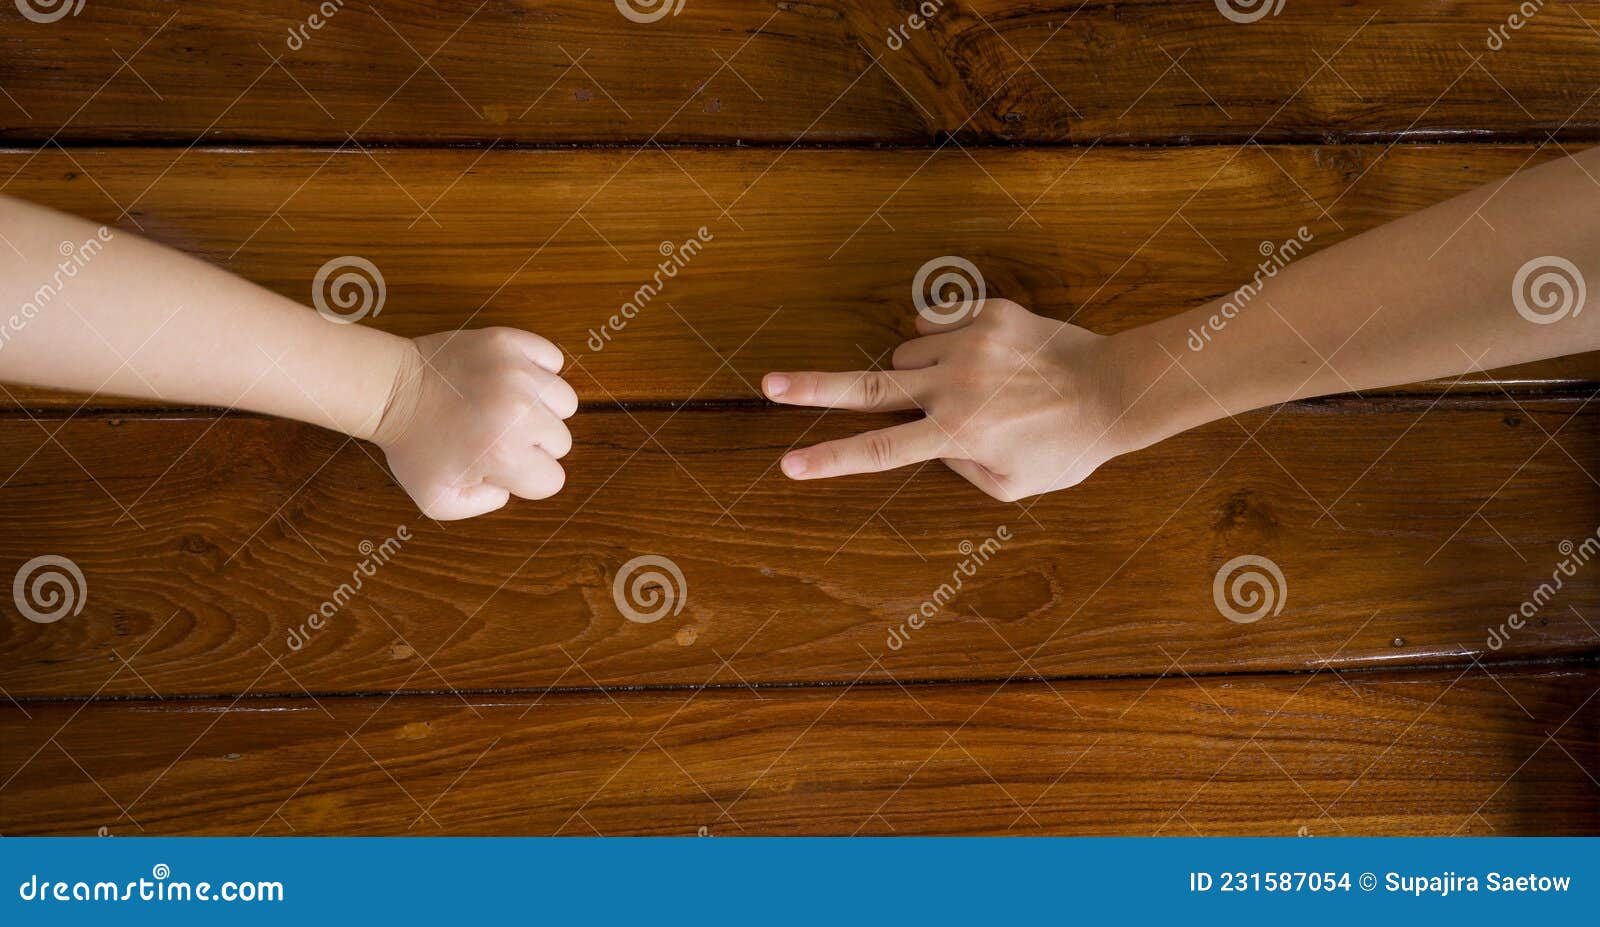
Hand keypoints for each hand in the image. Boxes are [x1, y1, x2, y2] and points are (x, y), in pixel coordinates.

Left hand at [374, 328, 577, 519]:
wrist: (391, 389)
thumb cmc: (414, 444)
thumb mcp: (438, 500)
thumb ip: (484, 506)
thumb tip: (510, 485)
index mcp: (504, 453)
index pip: (551, 479)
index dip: (526, 478)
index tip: (499, 464)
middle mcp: (519, 412)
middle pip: (561, 441)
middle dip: (533, 445)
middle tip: (498, 435)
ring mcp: (517, 373)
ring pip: (564, 401)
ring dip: (542, 409)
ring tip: (509, 408)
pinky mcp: (511, 343)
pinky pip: (553, 358)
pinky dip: (540, 370)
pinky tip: (514, 381)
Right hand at [763, 300, 1139, 501]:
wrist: (1114, 389)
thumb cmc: (1065, 448)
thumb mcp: (1010, 484)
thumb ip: (956, 465)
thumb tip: (923, 436)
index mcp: (959, 434)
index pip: (881, 451)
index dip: (830, 460)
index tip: (790, 464)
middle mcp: (957, 386)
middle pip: (868, 386)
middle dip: (813, 387)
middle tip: (769, 383)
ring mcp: (970, 344)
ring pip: (905, 352)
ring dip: (915, 370)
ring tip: (963, 385)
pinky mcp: (987, 312)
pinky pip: (935, 319)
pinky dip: (941, 337)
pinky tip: (974, 354)